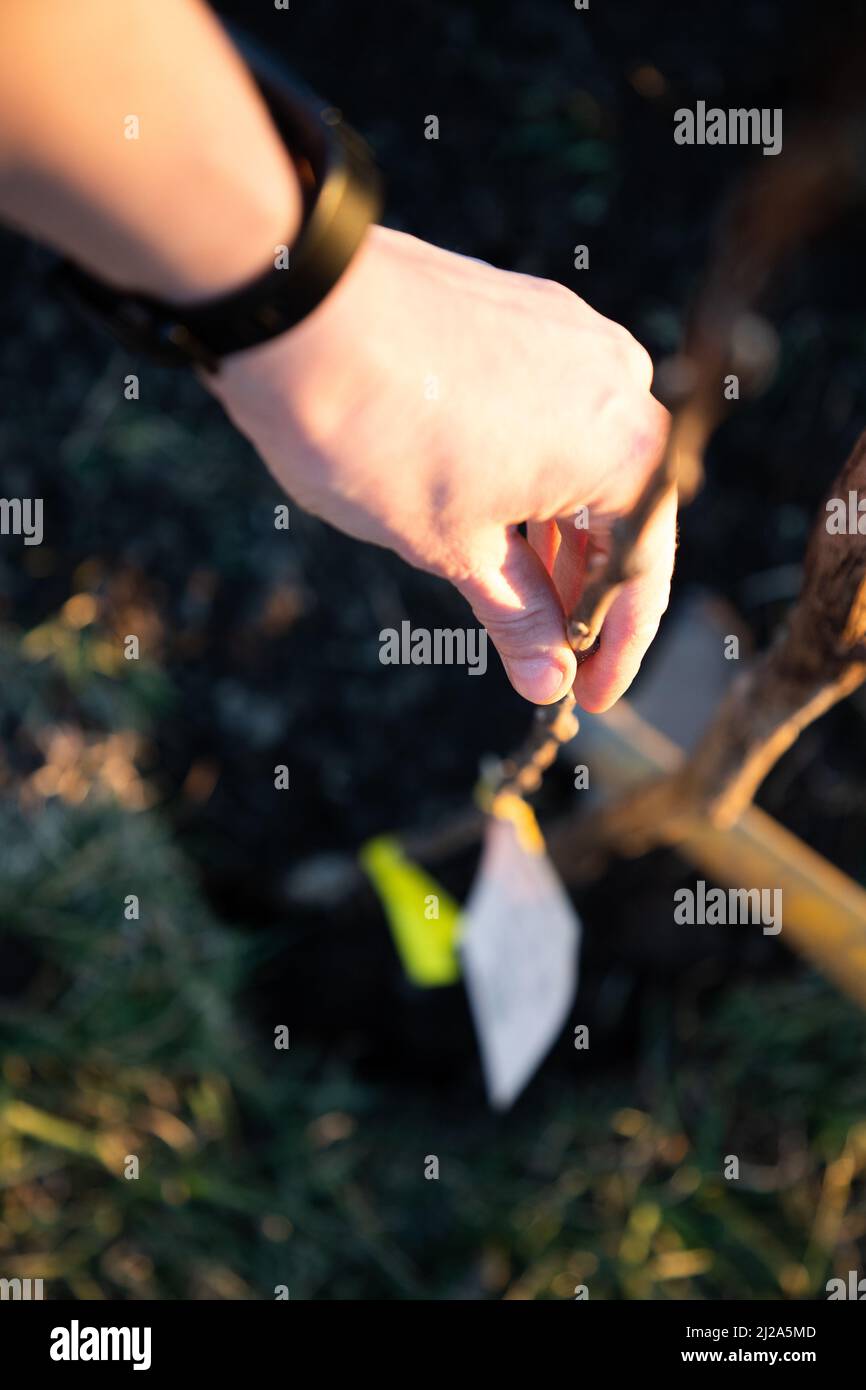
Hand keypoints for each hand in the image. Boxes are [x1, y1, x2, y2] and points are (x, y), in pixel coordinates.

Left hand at [207, 225, 674, 708]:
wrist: (295, 308)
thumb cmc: (377, 433)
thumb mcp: (453, 547)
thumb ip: (517, 616)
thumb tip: (549, 680)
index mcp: (626, 448)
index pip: (641, 572)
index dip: (617, 648)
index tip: (587, 697)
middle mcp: (619, 380)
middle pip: (620, 512)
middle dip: (579, 591)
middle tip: (543, 655)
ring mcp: (572, 336)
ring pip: (582, 460)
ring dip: (552, 534)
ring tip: (511, 594)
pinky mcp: (525, 311)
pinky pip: (551, 412)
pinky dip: (530, 474)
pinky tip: (493, 516)